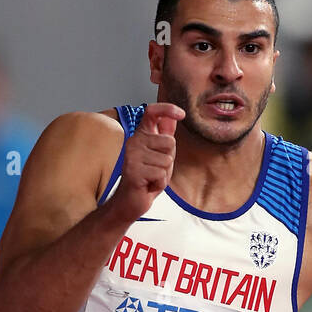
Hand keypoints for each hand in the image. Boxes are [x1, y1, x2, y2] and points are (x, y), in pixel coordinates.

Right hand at [111, 102, 184, 221]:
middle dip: (169, 160)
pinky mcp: (133, 170)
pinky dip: (159, 184)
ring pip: (167, 160)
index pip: (152, 112)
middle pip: (169, 142)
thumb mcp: (160, 156)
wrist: (130, 202)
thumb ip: (165, 137)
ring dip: (164, 175)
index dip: (167, 108)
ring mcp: (132, 155)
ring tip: (151, 179)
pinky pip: (161, 174)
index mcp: (141, 135)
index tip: (181, 114)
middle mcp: (134, 141)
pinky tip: (148, 186)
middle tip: (155, 170)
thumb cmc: (146, 179)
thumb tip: (173, 118)